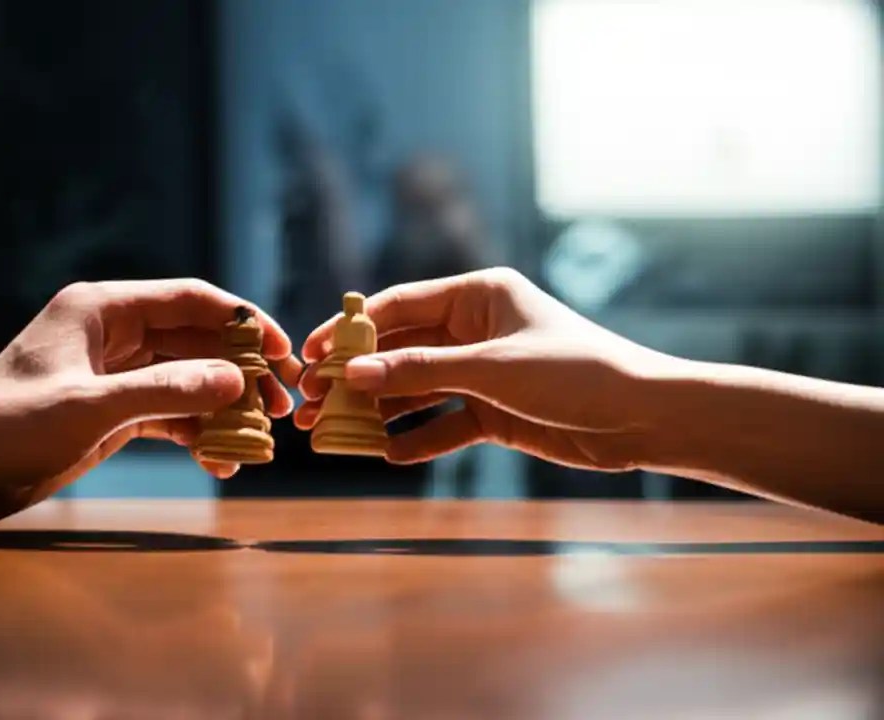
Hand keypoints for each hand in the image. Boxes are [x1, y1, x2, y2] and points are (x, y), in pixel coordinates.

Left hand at [0, 279, 302, 525]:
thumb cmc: (9, 425)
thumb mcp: (88, 407)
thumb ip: (165, 391)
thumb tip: (236, 382)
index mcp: (102, 308)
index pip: (190, 299)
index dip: (243, 321)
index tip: (284, 351)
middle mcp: (113, 333)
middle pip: (197, 340)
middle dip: (243, 370)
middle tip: (286, 403)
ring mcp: (114, 374)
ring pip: (188, 380)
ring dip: (224, 407)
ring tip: (261, 439)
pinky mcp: (112, 412)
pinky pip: (169, 413)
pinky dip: (197, 433)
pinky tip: (221, 459)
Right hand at [295, 268, 677, 470]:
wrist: (644, 418)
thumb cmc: (576, 372)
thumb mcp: (491, 369)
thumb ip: (420, 371)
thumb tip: (353, 374)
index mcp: (477, 295)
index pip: (398, 306)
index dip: (351, 330)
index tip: (311, 354)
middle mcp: (474, 329)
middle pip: (400, 350)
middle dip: (356, 376)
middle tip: (311, 401)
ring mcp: (482, 372)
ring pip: (415, 389)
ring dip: (378, 410)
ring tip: (335, 433)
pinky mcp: (494, 412)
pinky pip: (443, 423)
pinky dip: (417, 438)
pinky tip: (386, 454)